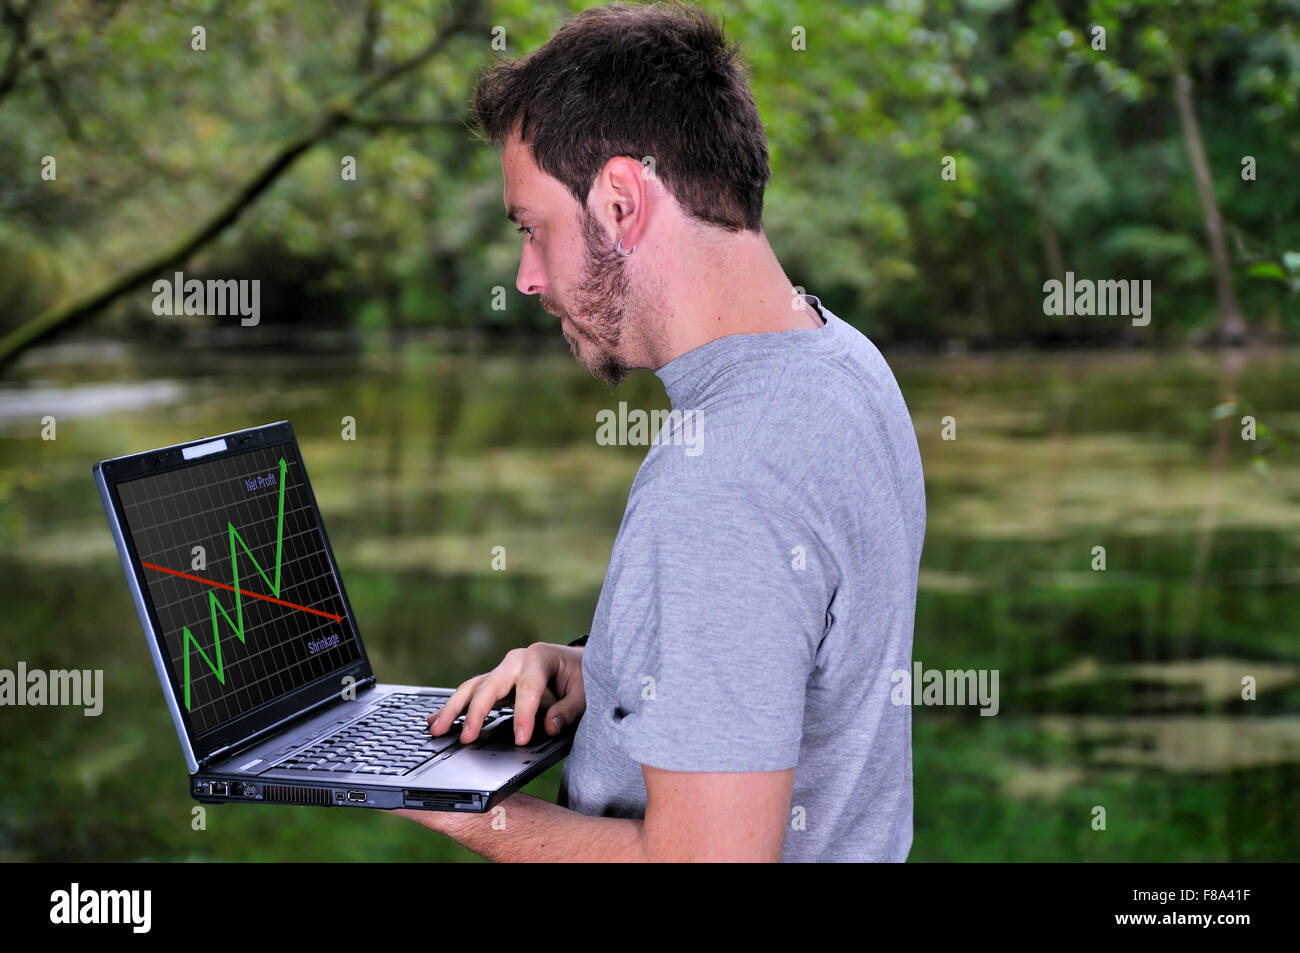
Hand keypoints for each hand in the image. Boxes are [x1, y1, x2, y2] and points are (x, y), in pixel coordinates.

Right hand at [428, 642, 585, 744]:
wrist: (579, 663)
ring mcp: (502, 670)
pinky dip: (454, 707)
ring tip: (437, 730)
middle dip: (476, 713)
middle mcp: (516, 660)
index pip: (528, 688)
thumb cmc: (583, 676)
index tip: (521, 739)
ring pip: (472, 688)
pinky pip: (471, 694)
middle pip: (489, 685)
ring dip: (453, 710)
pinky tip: (436, 721)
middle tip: (467, 739)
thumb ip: (569, 710)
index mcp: (539, 657)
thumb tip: (549, 726)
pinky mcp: (496, 683)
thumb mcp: (586, 692)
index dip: (524, 715)